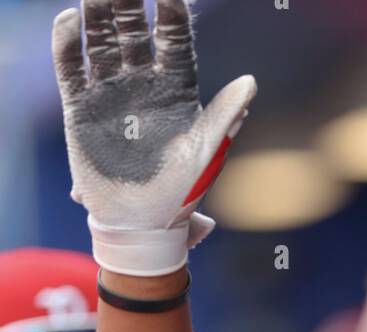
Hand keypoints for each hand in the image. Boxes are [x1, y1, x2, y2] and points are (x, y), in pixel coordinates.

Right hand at [52, 0, 255, 274]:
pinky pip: (71, 68)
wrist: (141, 226)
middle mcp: (141, 83)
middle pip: (132, 30)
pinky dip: (67, 44)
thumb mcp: (206, 154)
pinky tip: (70, 20)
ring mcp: (109, 92)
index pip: (173, 39)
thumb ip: (225, 117)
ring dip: (95, 12)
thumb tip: (251, 83)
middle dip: (127, 0)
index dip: (172, 12)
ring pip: (99, 41)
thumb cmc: (180, 193)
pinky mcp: (80, 108)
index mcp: (174, 89)